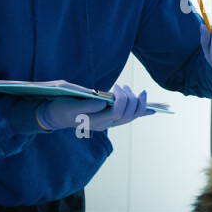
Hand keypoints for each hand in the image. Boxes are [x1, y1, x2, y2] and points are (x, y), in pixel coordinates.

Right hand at [38, 84, 153, 131]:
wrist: (57, 116)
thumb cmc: (63, 108)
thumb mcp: (70, 105)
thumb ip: (87, 105)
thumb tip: (104, 101)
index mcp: (95, 121)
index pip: (117, 113)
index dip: (121, 100)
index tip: (116, 87)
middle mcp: (105, 124)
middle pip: (128, 115)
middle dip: (131, 99)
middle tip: (122, 86)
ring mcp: (109, 123)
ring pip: (131, 117)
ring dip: (138, 103)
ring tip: (134, 90)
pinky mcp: (110, 118)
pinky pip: (129, 116)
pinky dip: (141, 112)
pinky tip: (154, 109)